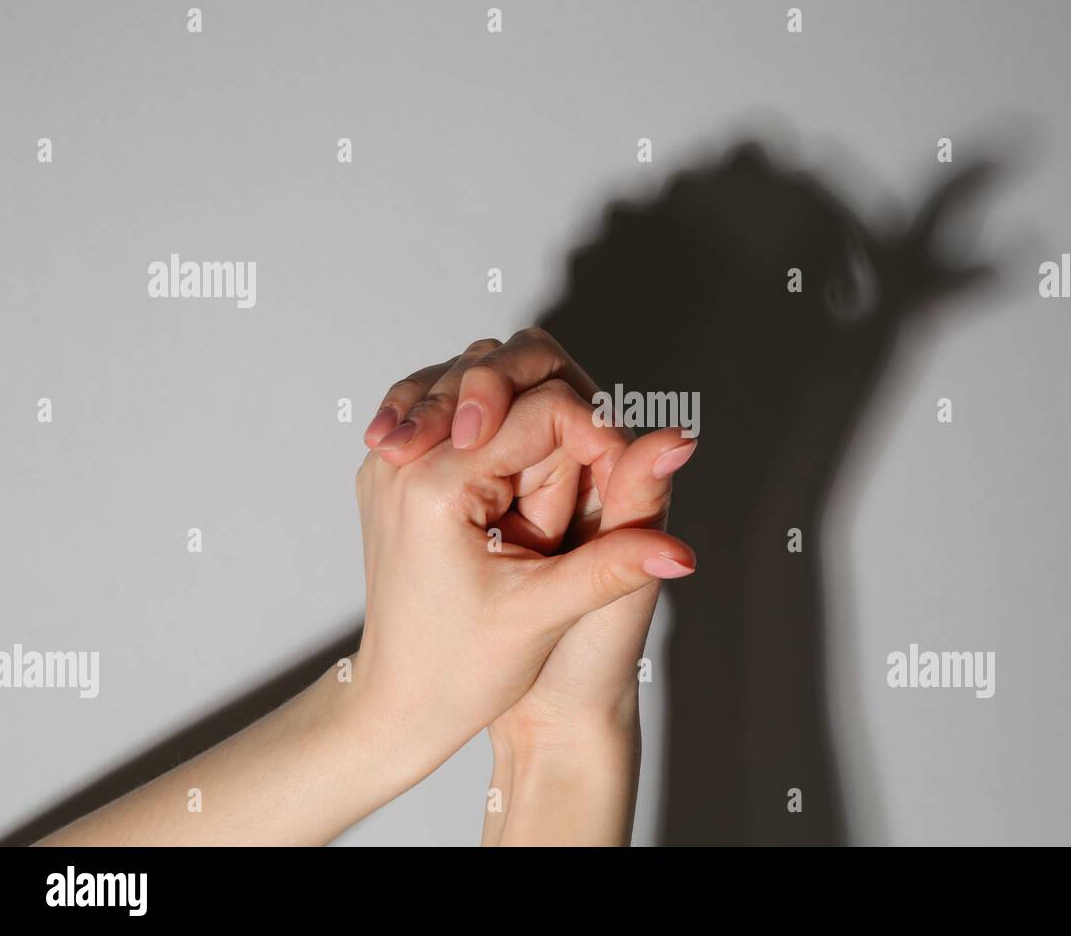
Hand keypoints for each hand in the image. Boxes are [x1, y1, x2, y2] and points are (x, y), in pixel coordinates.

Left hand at [351, 377, 694, 788]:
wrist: (397, 702)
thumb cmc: (458, 670)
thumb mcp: (545, 613)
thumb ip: (616, 567)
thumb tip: (682, 551)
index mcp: (435, 487)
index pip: (544, 410)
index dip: (599, 435)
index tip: (622, 474)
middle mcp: (400, 458)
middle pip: (502, 368)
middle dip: (558, 408)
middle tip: (588, 465)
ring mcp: (389, 458)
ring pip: (472, 373)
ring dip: (522, 404)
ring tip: (548, 472)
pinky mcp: (392, 466)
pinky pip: (444, 400)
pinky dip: (488, 414)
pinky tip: (512, 456)